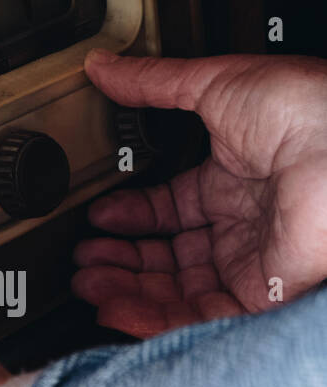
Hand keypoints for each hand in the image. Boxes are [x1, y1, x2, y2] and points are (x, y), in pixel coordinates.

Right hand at [75, 50, 326, 336]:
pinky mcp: (261, 296)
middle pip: (167, 256)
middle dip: (119, 259)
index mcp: (233, 182)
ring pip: (177, 291)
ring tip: (87, 282)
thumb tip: (104, 67)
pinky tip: (116, 308)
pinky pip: (200, 319)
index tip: (97, 217)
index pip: (168, 211)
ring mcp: (252, 264)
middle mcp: (244, 227)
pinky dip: (152, 319)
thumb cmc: (307, 111)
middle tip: (82, 258)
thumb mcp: (215, 84)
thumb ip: (151, 82)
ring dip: (127, 289)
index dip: (128, 217)